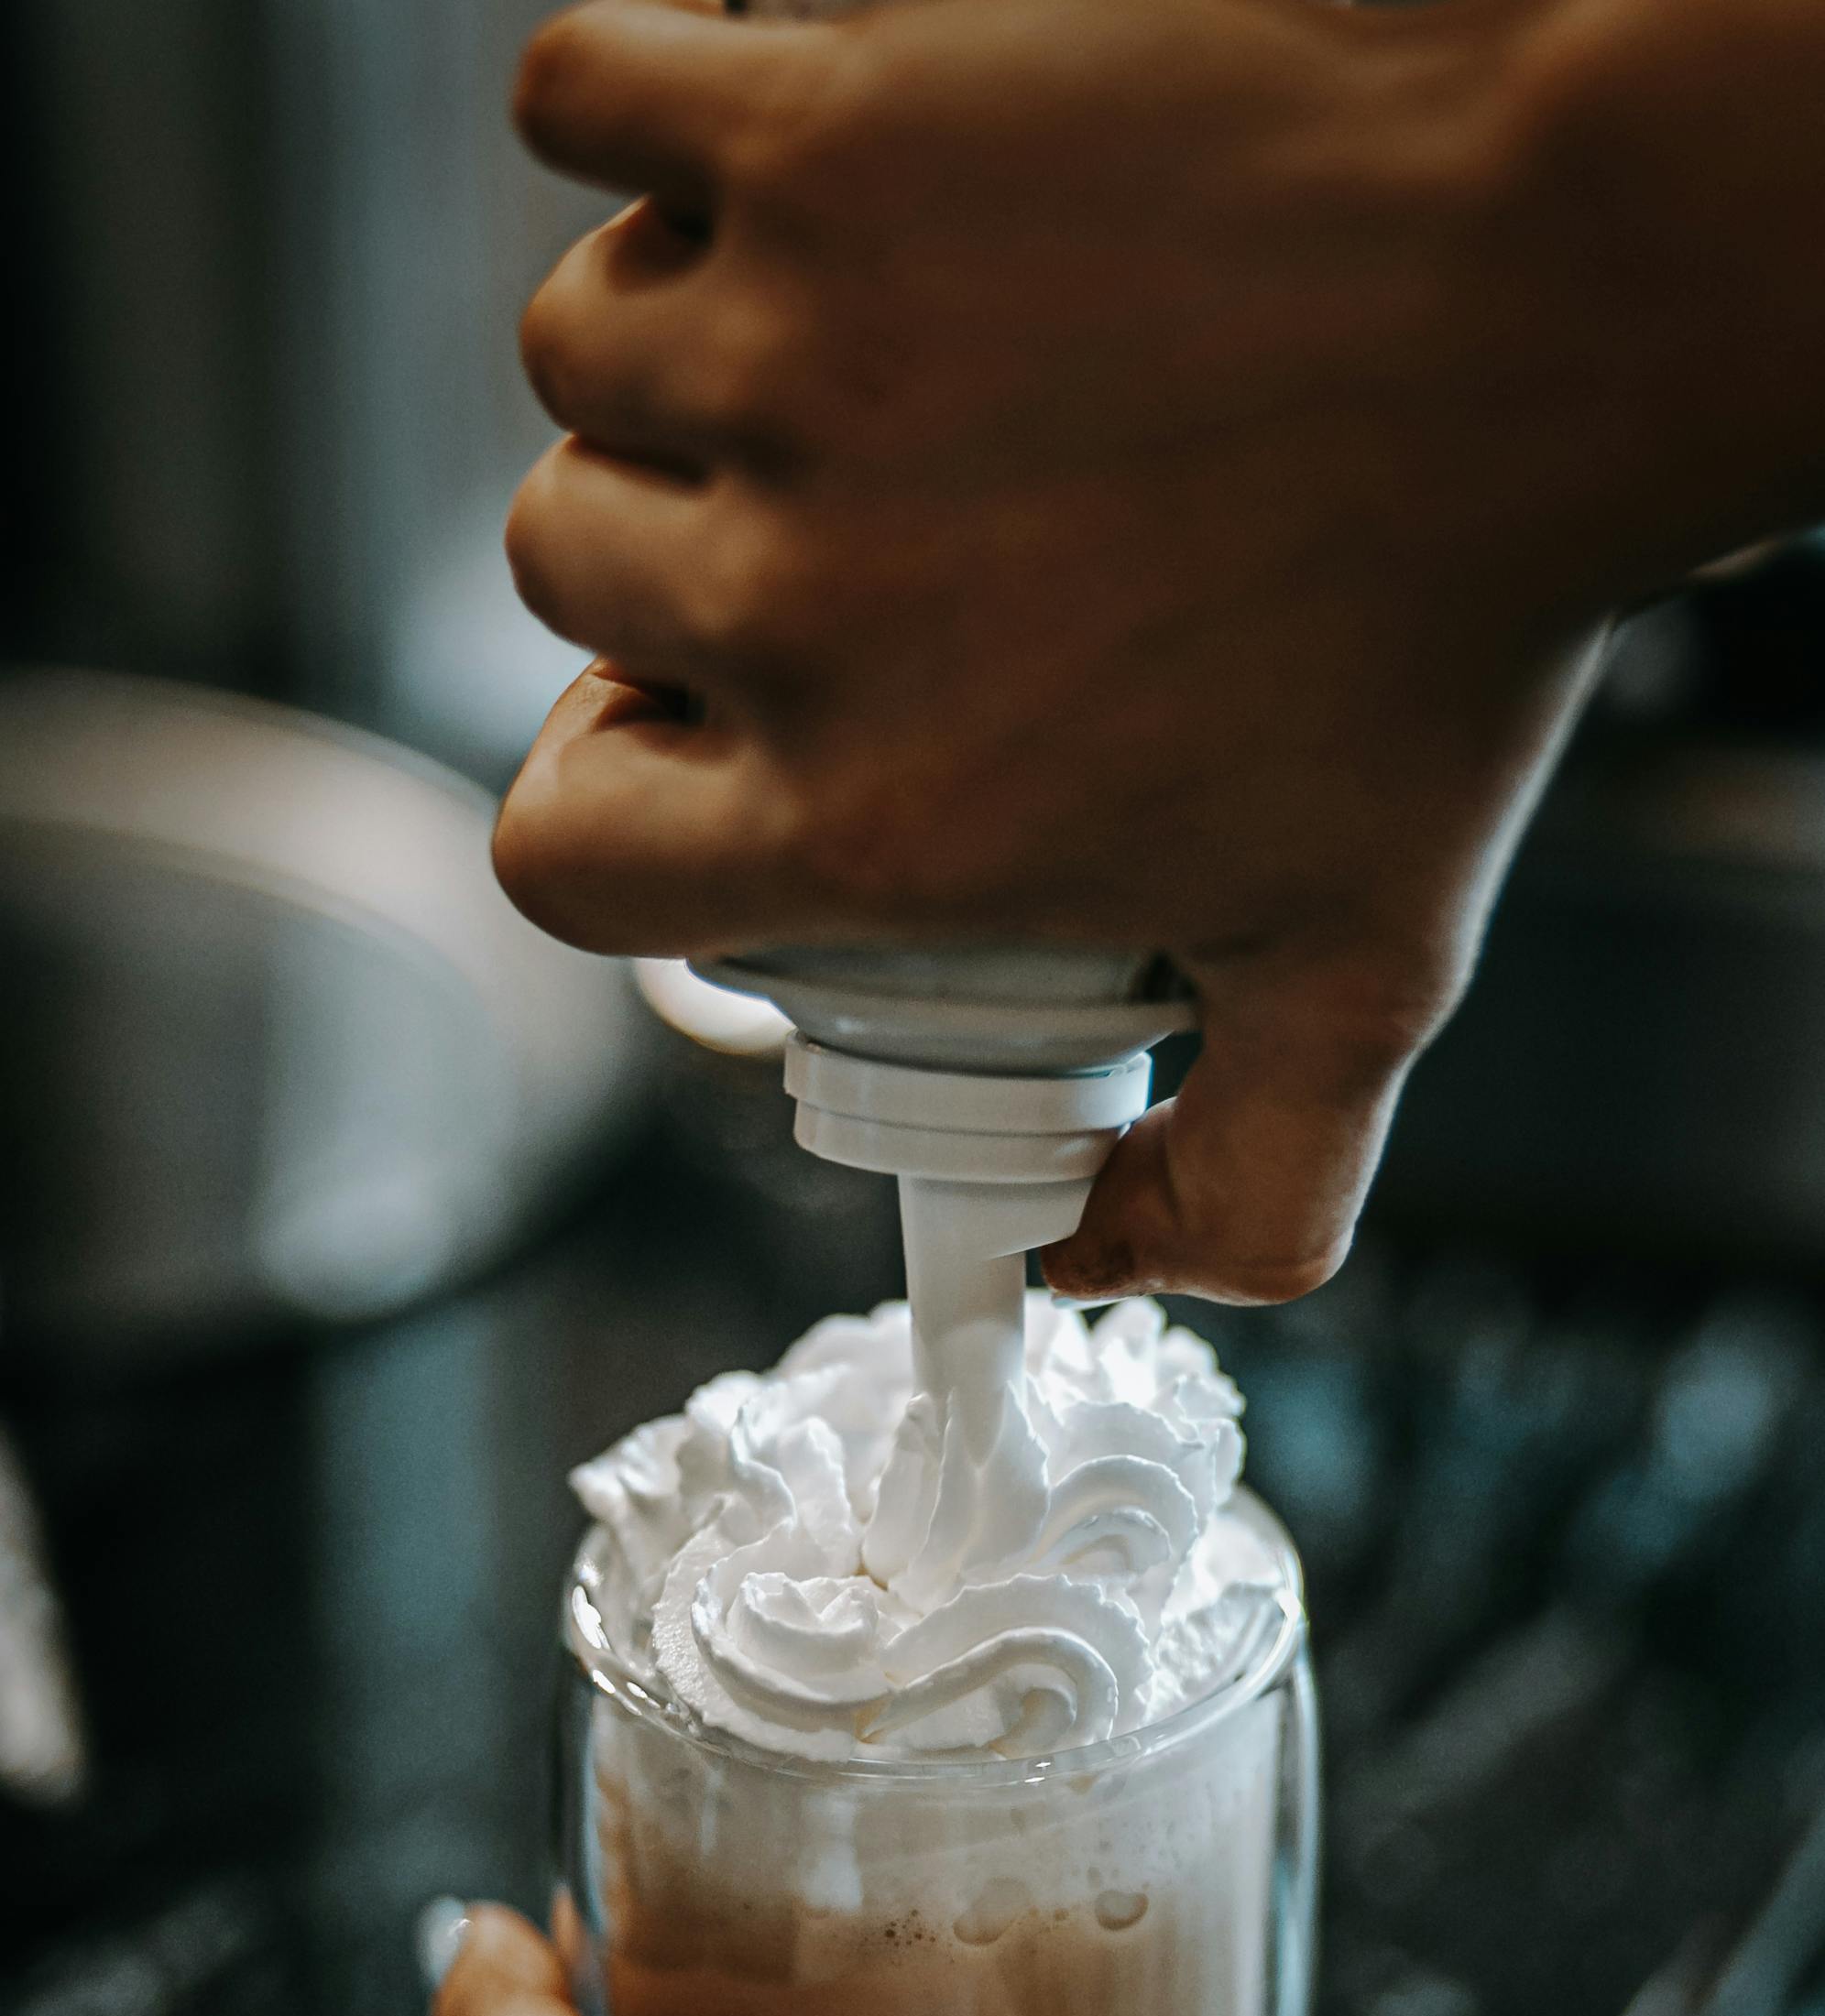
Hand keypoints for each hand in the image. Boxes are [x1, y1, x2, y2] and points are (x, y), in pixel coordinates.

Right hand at [490, 0, 1824, 1301]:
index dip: (613, 806)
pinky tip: (744, 157)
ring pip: (580, 358)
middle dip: (670, 557)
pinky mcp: (826, 114)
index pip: (568, 866)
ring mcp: (796, 338)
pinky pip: (588, 93)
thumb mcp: (1371, 965)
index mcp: (885, 817)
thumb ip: (1237, 1184)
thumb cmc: (1470, 618)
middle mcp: (799, 592)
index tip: (680, 742)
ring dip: (670, 353)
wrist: (1577, 282)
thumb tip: (1092, 1272)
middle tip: (829, 518)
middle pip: (568, 582)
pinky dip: (632, 110)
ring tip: (837, 346)